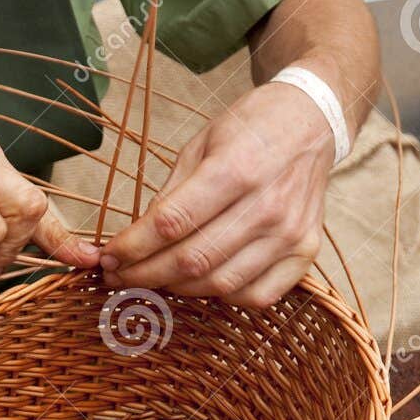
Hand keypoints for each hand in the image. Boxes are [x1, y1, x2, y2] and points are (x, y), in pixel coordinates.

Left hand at [99, 79, 334, 307]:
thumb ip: (170, 194)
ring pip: (220, 284)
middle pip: (192, 260)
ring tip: (153, 279)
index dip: (132, 247)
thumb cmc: (250, 129)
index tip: (108, 257)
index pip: (171, 223)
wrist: (311, 122)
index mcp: (236, 169)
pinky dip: (222, 297)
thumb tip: (135, 240)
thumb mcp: (200, 144)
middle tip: (119, 276)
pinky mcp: (305, 253)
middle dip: (144, 273)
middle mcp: (267, 206)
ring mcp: (290, 234)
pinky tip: (202, 282)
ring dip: (176, 288)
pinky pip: (256, 296)